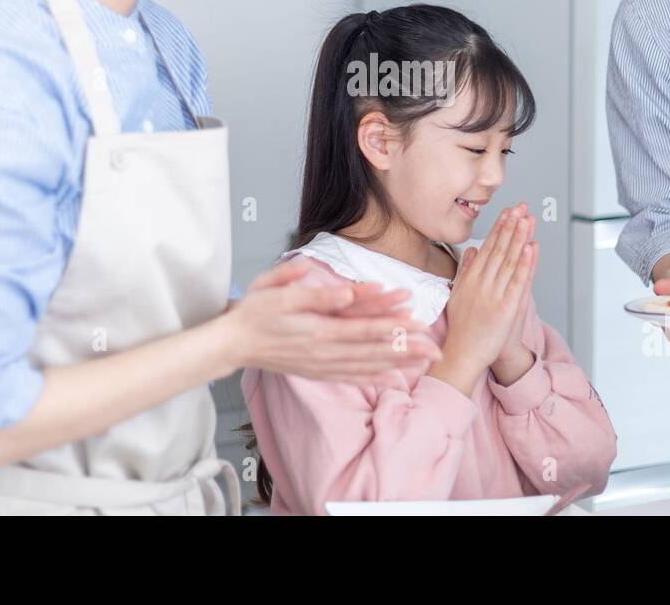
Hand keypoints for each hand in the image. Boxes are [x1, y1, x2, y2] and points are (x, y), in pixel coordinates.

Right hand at [226, 256, 441, 383]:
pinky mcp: (317, 372)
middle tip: (436, 349)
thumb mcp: (279, 292)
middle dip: (407, 349)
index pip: (365, 328)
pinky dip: (374, 378)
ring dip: (398, 363)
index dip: (394, 325)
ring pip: (367, 366)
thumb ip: (316, 293)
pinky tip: (392, 377)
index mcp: (319, 329)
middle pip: (373, 350)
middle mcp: (324, 352)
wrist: (232, 343)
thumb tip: (348, 291)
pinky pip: (351, 377)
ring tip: (424, 362)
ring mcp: (321, 365)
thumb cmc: (255, 313)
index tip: (419, 322)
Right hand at [430, 203, 534, 395]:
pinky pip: (518, 281)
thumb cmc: (461, 327)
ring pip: (509, 261)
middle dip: (510, 226)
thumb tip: (472, 250)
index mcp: (470, 279)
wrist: (463, 353)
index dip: (498, 228)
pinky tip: (530, 247)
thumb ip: (465, 271)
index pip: (487, 247)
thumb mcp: (457, 294)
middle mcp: (481, 283)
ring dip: (519, 238)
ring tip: (527, 219)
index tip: (507, 212)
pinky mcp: (507, 307)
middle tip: (520, 207)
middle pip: (499, 249)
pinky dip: (525, 264)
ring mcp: (494, 294)